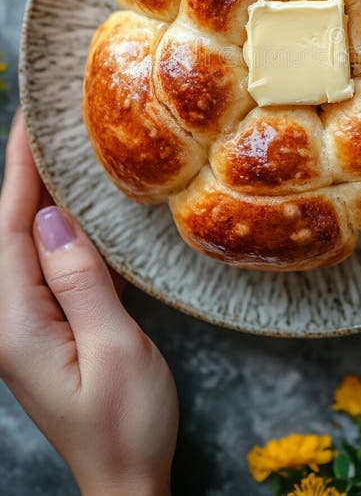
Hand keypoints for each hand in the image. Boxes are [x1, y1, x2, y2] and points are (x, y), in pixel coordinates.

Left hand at [0, 111, 178, 495]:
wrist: (125, 482)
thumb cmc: (126, 425)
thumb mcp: (113, 348)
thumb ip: (78, 279)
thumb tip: (51, 218)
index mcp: (17, 323)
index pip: (11, 228)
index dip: (18, 170)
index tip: (29, 122)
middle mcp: (12, 319)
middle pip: (10, 230)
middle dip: (24, 173)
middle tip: (43, 123)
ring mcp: (28, 325)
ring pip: (28, 244)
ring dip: (40, 195)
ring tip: (58, 150)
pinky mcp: (49, 328)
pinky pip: (49, 264)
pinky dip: (59, 227)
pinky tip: (76, 207)